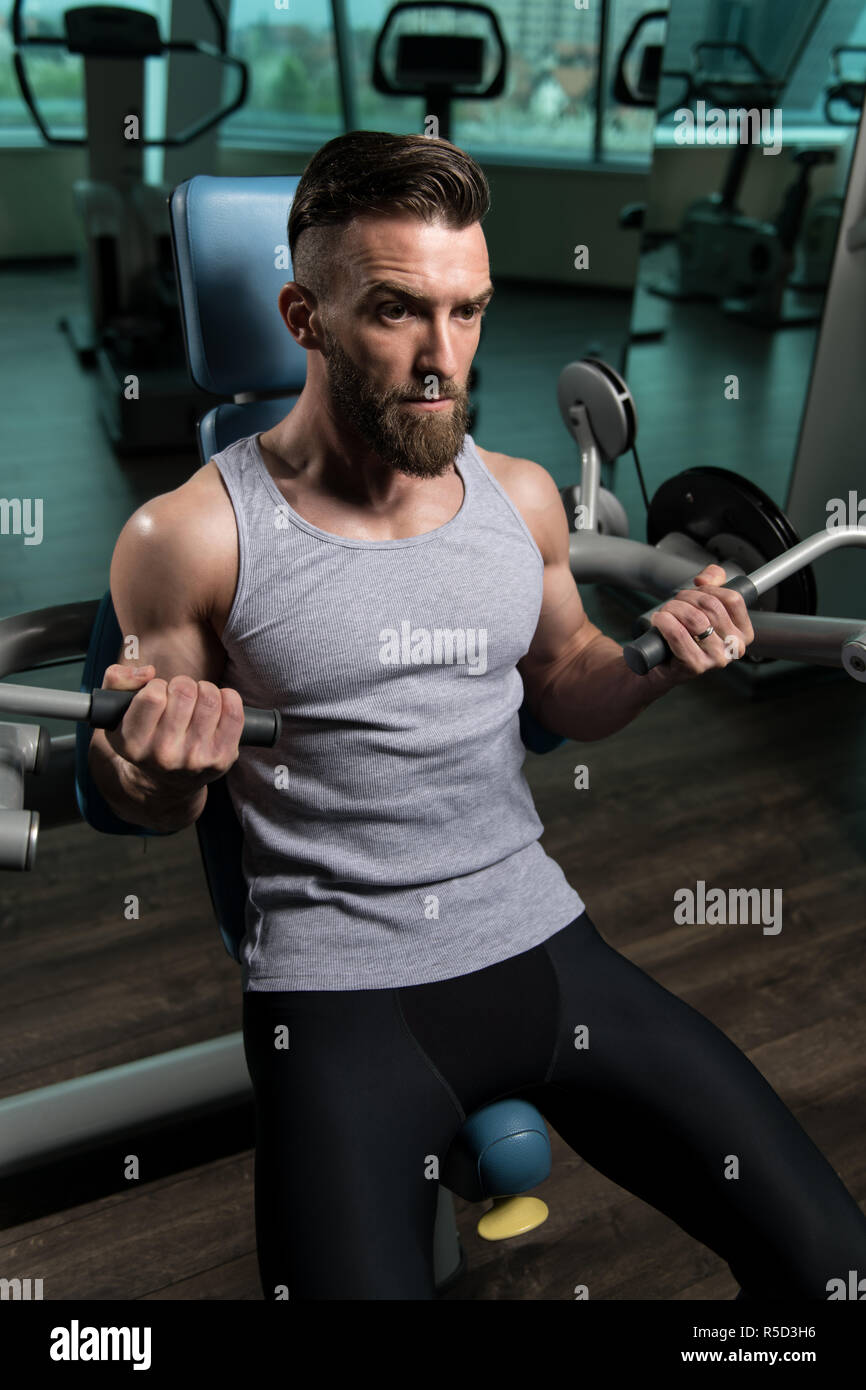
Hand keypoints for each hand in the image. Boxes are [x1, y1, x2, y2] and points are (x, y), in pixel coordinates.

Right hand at [100, 664, 244, 794]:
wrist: (166, 782)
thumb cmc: (143, 737)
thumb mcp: (114, 712)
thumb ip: (116, 680)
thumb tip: (148, 672)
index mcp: (134, 744)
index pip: (153, 695)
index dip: (158, 685)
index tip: (158, 693)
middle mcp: (164, 755)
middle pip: (184, 692)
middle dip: (183, 684)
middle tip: (180, 695)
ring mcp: (195, 758)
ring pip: (210, 698)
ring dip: (204, 689)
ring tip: (196, 700)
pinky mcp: (222, 758)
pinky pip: (234, 713)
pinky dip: (228, 698)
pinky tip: (217, 704)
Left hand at [648, 564, 755, 680]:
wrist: (663, 663)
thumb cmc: (686, 634)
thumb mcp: (703, 604)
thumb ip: (713, 582)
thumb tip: (705, 579)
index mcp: (744, 633)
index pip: (732, 599)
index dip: (709, 589)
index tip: (695, 592)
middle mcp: (734, 648)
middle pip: (710, 606)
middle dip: (686, 597)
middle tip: (673, 603)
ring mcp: (716, 659)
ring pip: (694, 618)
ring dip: (673, 608)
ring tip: (665, 612)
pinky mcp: (695, 666)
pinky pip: (678, 635)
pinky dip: (664, 622)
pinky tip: (659, 619)